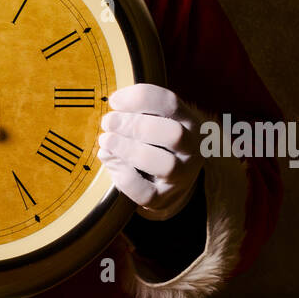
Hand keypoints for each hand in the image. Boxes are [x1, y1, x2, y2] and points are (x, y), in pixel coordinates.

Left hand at [97, 82, 202, 220]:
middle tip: (108, 121)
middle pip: (174, 134)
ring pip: (165, 165)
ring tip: (106, 141)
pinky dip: (125, 178)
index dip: (138, 98)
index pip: (169, 103)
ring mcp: (182, 176)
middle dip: (136, 126)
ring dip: (130, 150)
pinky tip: (112, 163)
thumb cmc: (155, 141)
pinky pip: (147, 193)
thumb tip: (111, 121)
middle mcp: (192, 148)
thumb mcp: (151, 120)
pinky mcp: (165, 199)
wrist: (171, 179)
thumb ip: (133, 115)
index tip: (114, 100)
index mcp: (187, 120)